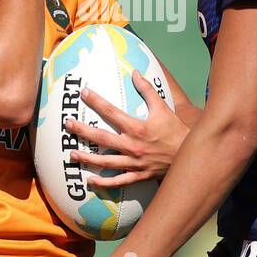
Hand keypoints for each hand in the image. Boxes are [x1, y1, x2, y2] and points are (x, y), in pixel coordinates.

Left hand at [66, 70, 188, 187]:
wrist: (189, 155)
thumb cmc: (175, 130)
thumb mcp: (163, 108)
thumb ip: (148, 90)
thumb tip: (136, 73)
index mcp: (137, 128)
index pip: (111, 112)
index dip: (96, 101)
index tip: (84, 93)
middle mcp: (132, 146)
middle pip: (101, 138)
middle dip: (82, 131)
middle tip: (67, 124)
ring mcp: (134, 163)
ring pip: (105, 162)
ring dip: (87, 158)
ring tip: (72, 154)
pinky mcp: (138, 175)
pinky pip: (118, 181)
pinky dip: (104, 182)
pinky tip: (91, 180)